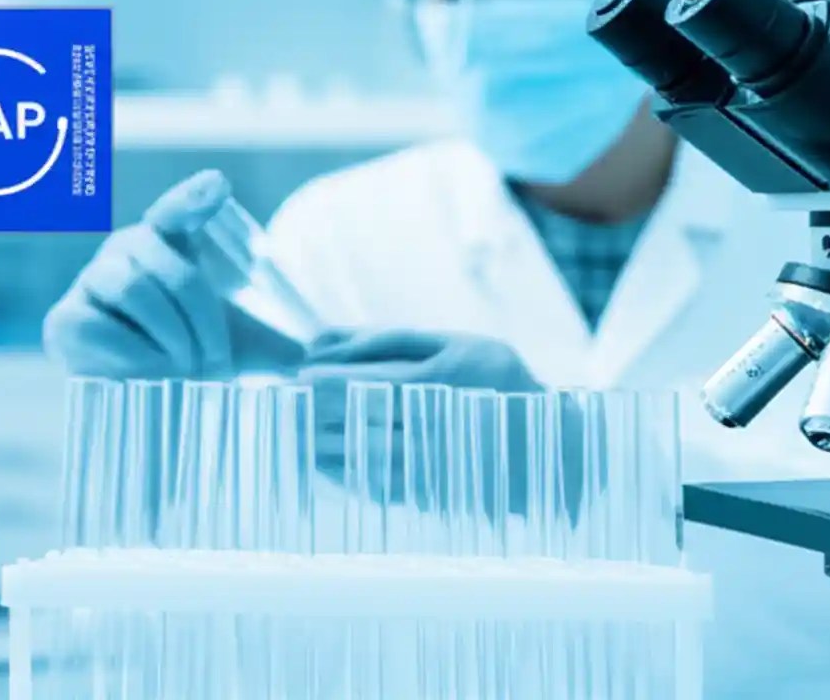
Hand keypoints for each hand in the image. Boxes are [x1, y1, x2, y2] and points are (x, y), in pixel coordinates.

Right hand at [42, 170, 301, 377]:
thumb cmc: (193, 353)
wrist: (143, 390)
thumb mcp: (240, 346)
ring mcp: (92, 280)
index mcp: (171, 244)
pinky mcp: (65, 319)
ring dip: (170, 337)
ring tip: (181, 367)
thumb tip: (303, 357)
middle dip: (204, 322)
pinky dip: (132, 357)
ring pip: (134, 290)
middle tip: (215, 362)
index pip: (179, 211)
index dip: (195, 197)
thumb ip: (273, 343)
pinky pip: (100, 326)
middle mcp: (128, 250)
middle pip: (174, 271)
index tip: (219, 185)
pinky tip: (140, 371)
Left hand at [302, 328, 540, 468]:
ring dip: (321, 444)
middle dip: (316, 410)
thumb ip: (394, 339)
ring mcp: (437, 460)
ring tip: (294, 433)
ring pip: (364, 453)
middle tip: (286, 404)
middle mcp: (441, 420)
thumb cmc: (495, 382)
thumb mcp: (458, 344)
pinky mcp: (432, 490)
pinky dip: (345, 473)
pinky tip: (324, 462)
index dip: (330, 378)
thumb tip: (325, 339)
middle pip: (363, 416)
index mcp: (448, 377)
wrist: (543, 445)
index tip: (299, 375)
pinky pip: (377, 484)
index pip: (373, 377)